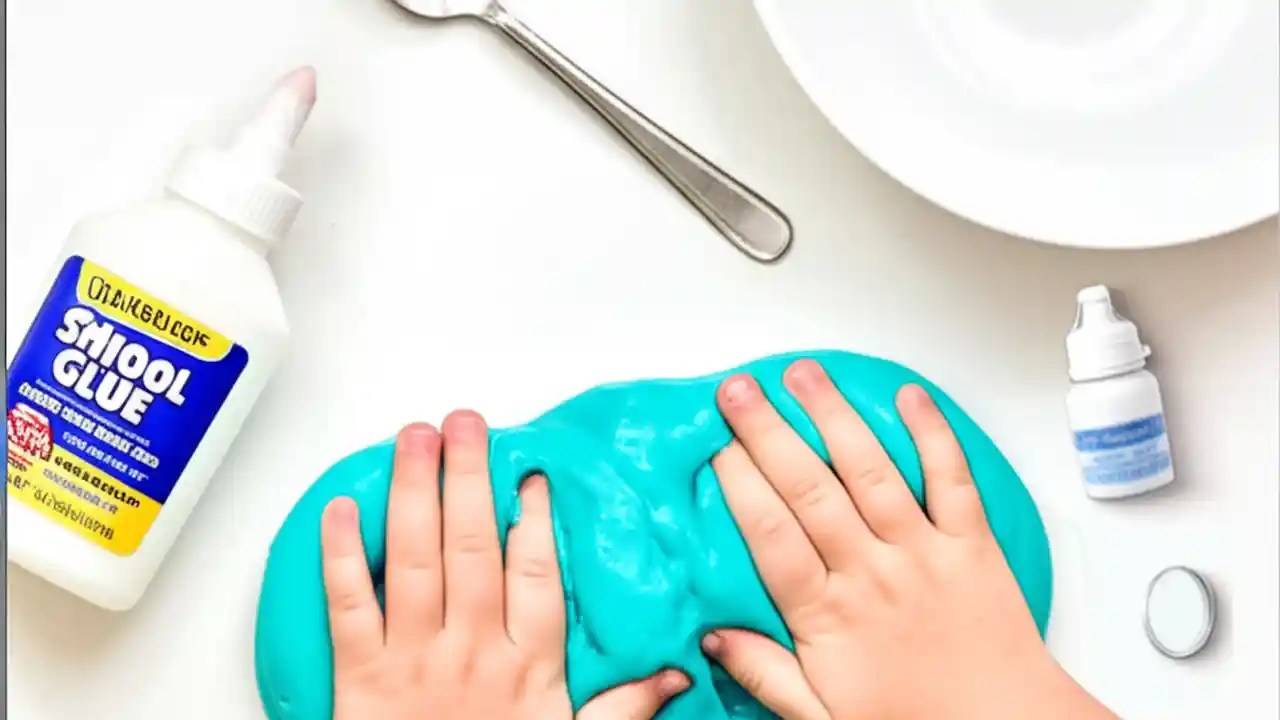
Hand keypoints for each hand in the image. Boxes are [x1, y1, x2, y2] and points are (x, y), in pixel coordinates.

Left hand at [321, 410, 687, 719]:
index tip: (531, 472)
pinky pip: (348, 605)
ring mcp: (414, 659)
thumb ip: (624, 709)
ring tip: (415, 437)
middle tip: (466, 422)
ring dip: (414, 492)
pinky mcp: (359, 677)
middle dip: (469, 477)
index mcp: (526, 667)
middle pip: (473, 547)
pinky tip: (340, 508)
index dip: (534, 518)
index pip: (534, 575)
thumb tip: (677, 672)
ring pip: (415, 559)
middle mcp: (471, 650)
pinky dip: (340, 554)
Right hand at [702, 360, 1114, 719]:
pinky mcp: (971, 544)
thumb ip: (768, 675)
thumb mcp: (825, 719)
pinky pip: (951, 479)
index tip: (715, 448)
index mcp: (830, 618)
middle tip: (738, 391)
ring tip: (803, 375)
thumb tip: (712, 636)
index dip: (742, 486)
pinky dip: (932, 434)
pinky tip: (907, 397)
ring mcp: (924, 553)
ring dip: (833, 417)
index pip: (772, 538)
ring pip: (871, 471)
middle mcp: (873, 575)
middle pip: (810, 491)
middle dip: (769, 433)